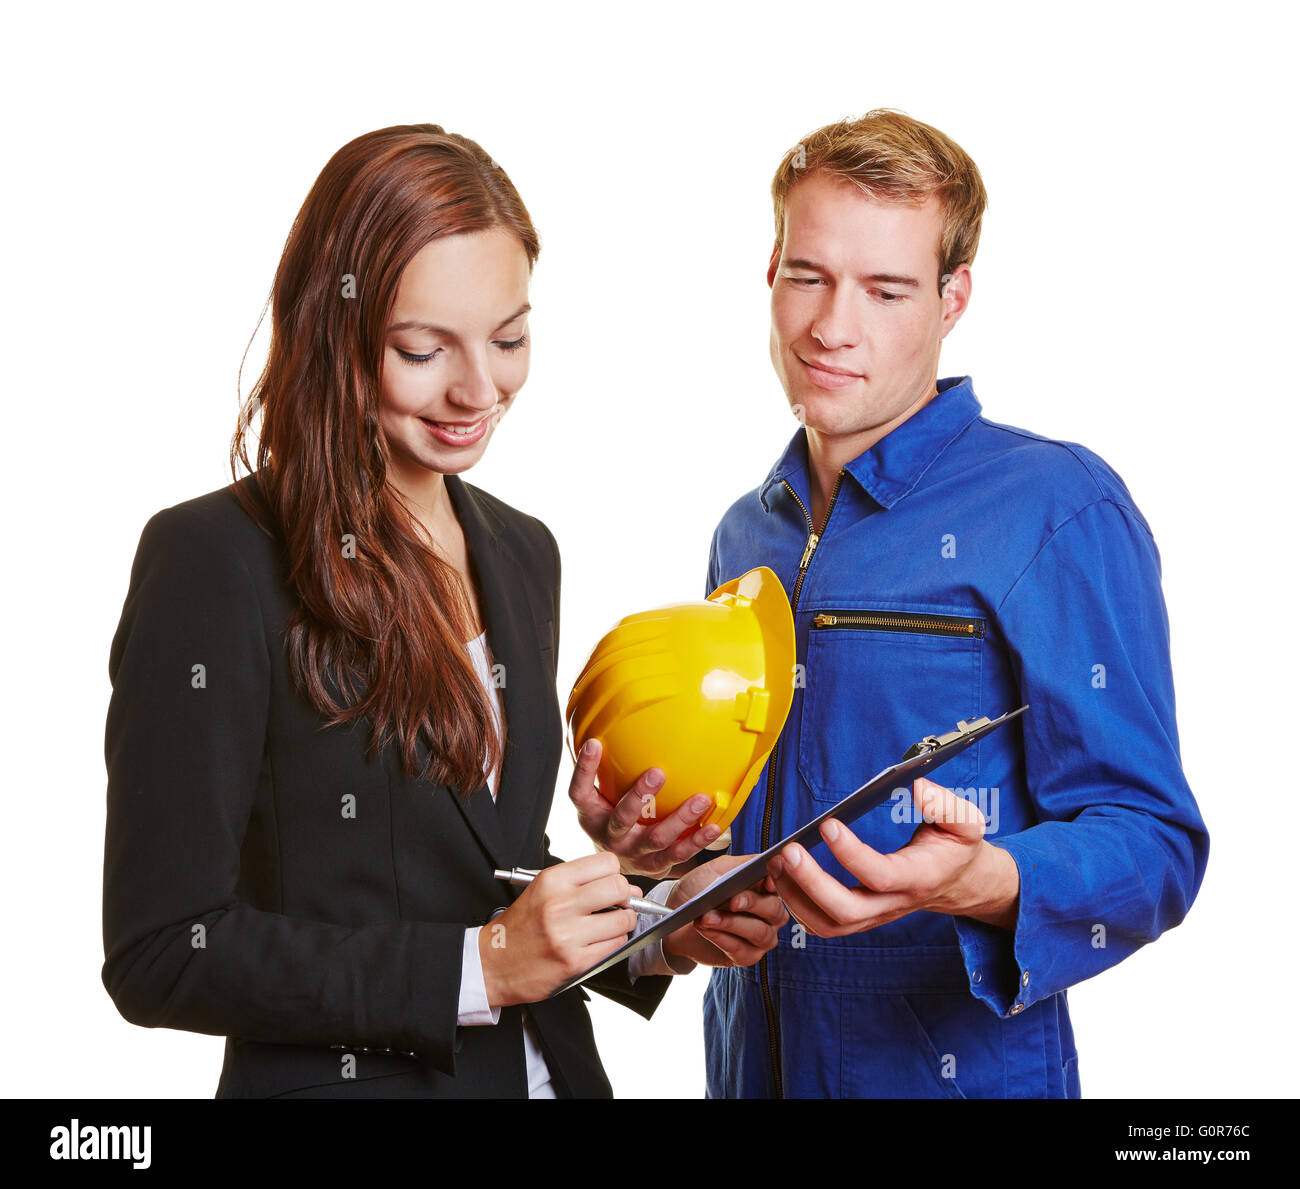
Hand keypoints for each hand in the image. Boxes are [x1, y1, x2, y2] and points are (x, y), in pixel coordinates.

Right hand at [479, 852, 638, 1006]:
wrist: (492, 963)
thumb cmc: (520, 927)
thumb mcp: (542, 891)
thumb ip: (581, 884)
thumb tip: (628, 887)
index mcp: (552, 880)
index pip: (606, 863)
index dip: (614, 874)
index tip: (610, 884)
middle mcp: (560, 904)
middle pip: (619, 887)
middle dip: (626, 896)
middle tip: (618, 904)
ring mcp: (568, 934)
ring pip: (624, 919)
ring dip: (623, 922)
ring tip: (610, 925)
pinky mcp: (575, 961)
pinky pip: (616, 945)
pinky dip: (614, 942)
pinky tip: (600, 941)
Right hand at [568, 737, 725, 878]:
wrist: (614, 870)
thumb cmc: (610, 820)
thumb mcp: (598, 799)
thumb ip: (601, 771)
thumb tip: (601, 729)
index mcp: (592, 816)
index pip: (580, 793)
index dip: (584, 770)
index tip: (594, 744)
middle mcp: (609, 836)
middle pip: (622, 818)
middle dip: (639, 795)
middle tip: (657, 772)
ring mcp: (633, 854)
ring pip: (655, 838)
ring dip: (679, 819)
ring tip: (700, 800)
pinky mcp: (654, 866)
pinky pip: (677, 854)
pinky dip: (697, 841)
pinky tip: (712, 827)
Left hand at [661, 854, 787, 968]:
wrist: (677, 915)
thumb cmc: (700, 888)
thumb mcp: (717, 869)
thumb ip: (741, 864)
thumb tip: (763, 861)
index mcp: (767, 889)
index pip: (782, 885)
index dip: (777, 885)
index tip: (767, 883)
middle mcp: (771, 915)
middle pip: (774, 910)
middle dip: (752, 904)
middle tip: (732, 901)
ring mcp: (761, 937)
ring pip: (759, 932)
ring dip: (731, 923)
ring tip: (707, 917)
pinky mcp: (746, 956)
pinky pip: (741, 950)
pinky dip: (721, 937)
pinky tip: (705, 928)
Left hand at [766, 778, 1019, 936]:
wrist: (956, 882)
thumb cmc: (955, 848)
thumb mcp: (965, 823)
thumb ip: (947, 806)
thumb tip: (918, 787)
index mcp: (918, 878)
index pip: (880, 875)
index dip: (851, 854)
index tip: (827, 823)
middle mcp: (892, 903)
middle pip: (846, 911)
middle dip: (811, 884)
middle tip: (787, 852)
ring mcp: (874, 915)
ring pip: (829, 924)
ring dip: (795, 898)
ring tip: (775, 862)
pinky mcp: (859, 917)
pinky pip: (823, 924)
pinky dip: (796, 905)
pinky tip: (781, 876)